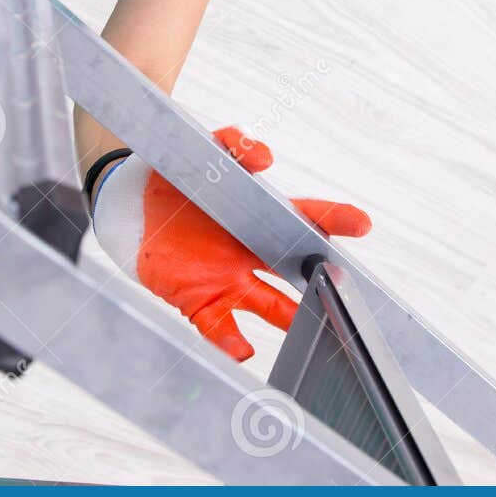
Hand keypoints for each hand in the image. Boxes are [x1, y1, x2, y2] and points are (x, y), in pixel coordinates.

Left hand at [91, 125, 371, 360]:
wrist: (132, 206)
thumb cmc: (178, 178)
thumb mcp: (202, 154)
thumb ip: (232, 145)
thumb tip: (263, 156)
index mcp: (258, 216)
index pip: (304, 217)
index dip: (334, 219)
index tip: (362, 224)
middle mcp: (251, 253)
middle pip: (296, 269)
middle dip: (325, 281)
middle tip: (347, 289)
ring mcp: (228, 279)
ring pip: (269, 306)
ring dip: (288, 318)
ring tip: (309, 332)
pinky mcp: (199, 301)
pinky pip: (219, 327)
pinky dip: (231, 341)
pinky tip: (243, 351)